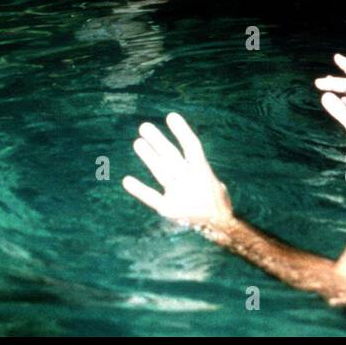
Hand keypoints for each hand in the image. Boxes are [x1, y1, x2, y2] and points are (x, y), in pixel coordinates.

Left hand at [123, 113, 234, 232]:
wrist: (218, 228)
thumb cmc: (218, 204)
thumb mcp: (217, 185)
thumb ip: (203, 172)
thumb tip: (194, 159)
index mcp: (203, 172)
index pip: (192, 146)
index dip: (181, 131)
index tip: (171, 116)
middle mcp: (190, 180)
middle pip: (171, 156)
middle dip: (157, 140)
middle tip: (144, 127)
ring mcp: (178, 194)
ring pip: (160, 171)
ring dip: (148, 157)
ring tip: (137, 142)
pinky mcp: (169, 209)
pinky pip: (152, 197)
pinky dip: (139, 190)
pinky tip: (127, 181)